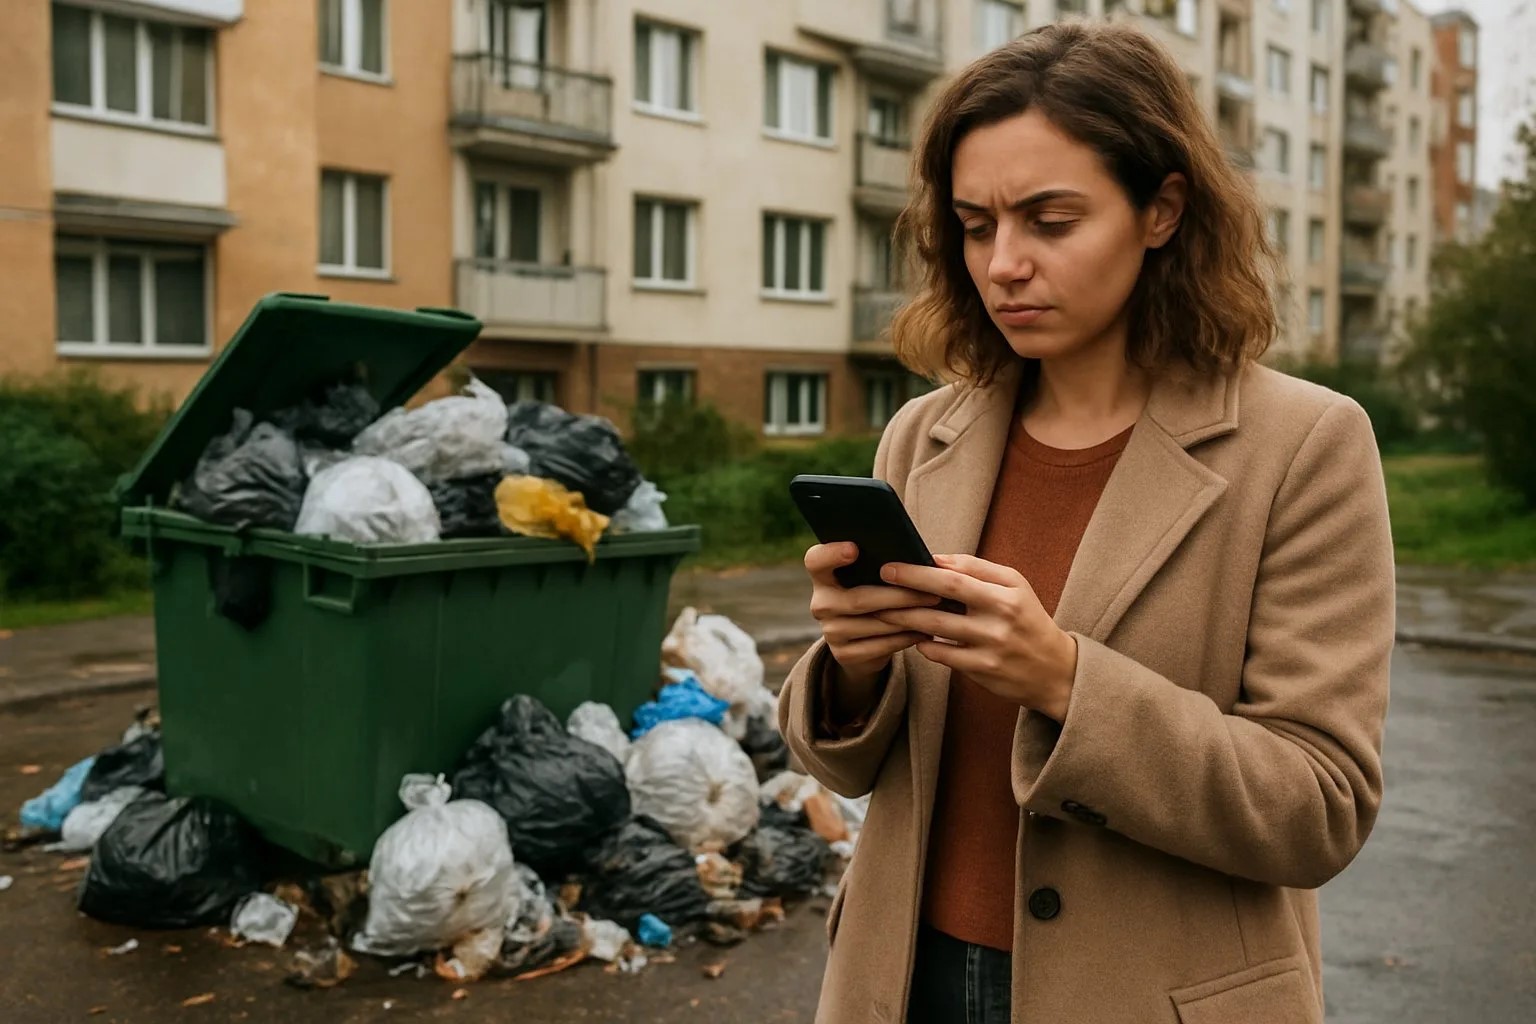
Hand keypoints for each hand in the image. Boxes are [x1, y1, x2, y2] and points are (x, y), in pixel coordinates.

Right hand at [804, 542, 936, 691]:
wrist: (859, 641)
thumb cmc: (872, 594)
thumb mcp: (868, 578)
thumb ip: (880, 566)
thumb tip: (918, 561)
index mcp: (823, 577)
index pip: (815, 561)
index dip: (831, 553)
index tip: (855, 548)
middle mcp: (821, 604)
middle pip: (859, 598)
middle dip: (900, 595)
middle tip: (932, 592)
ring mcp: (831, 631)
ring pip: (875, 623)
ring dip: (909, 617)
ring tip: (936, 611)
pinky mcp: (845, 654)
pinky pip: (881, 645)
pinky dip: (906, 638)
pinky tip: (925, 631)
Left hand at [876, 554, 1078, 721]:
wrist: (1055, 670)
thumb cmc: (1027, 620)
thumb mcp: (1015, 587)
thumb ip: (978, 569)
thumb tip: (936, 558)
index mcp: (1006, 593)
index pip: (957, 576)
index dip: (921, 570)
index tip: (893, 565)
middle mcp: (1000, 619)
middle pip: (944, 599)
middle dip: (907, 588)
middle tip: (880, 581)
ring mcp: (990, 646)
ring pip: (936, 629)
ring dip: (906, 618)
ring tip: (883, 611)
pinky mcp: (983, 670)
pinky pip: (943, 656)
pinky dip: (924, 646)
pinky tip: (913, 638)